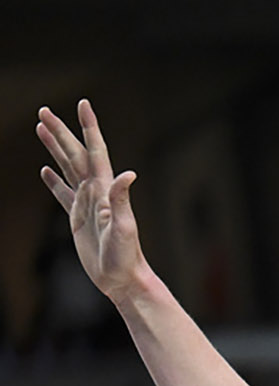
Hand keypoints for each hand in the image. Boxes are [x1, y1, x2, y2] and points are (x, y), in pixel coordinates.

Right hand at [37, 99, 146, 303]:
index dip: (89, 128)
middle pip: (75, 154)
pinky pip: (63, 195)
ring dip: (54, 149)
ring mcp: (87, 204)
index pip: (95, 151)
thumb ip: (122, 200)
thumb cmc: (126, 256)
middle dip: (61, 132)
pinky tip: (45, 171)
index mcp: (105, 190)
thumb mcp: (124, 227)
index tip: (83, 104)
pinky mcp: (78, 219)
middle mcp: (96, 192)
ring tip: (40, 128)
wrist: (123, 279)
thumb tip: (128, 174)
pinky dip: (54, 182)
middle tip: (44, 110)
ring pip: (67, 168)